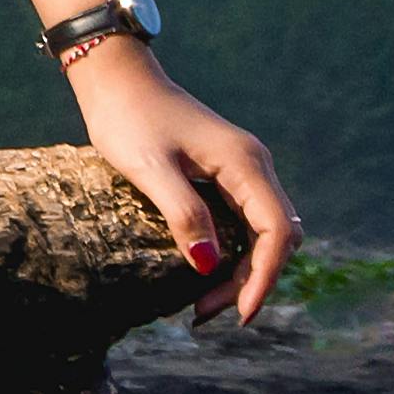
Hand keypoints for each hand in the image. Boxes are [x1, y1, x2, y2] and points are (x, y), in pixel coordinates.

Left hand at [66, 41, 300, 323]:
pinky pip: (243, 222)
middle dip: (250, 280)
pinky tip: (204, 270)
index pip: (276, 231)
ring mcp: (242, 169)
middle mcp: (254, 166)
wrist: (117, 80)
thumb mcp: (150, 169)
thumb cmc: (128, 118)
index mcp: (244, 163)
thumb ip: (183, 214)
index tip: (242, 313)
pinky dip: (231, 252)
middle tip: (205, 312)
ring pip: (261, 233)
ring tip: (202, 304)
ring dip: (240, 270)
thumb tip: (209, 265)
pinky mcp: (225, 173)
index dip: (264, 276)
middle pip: (275, 237)